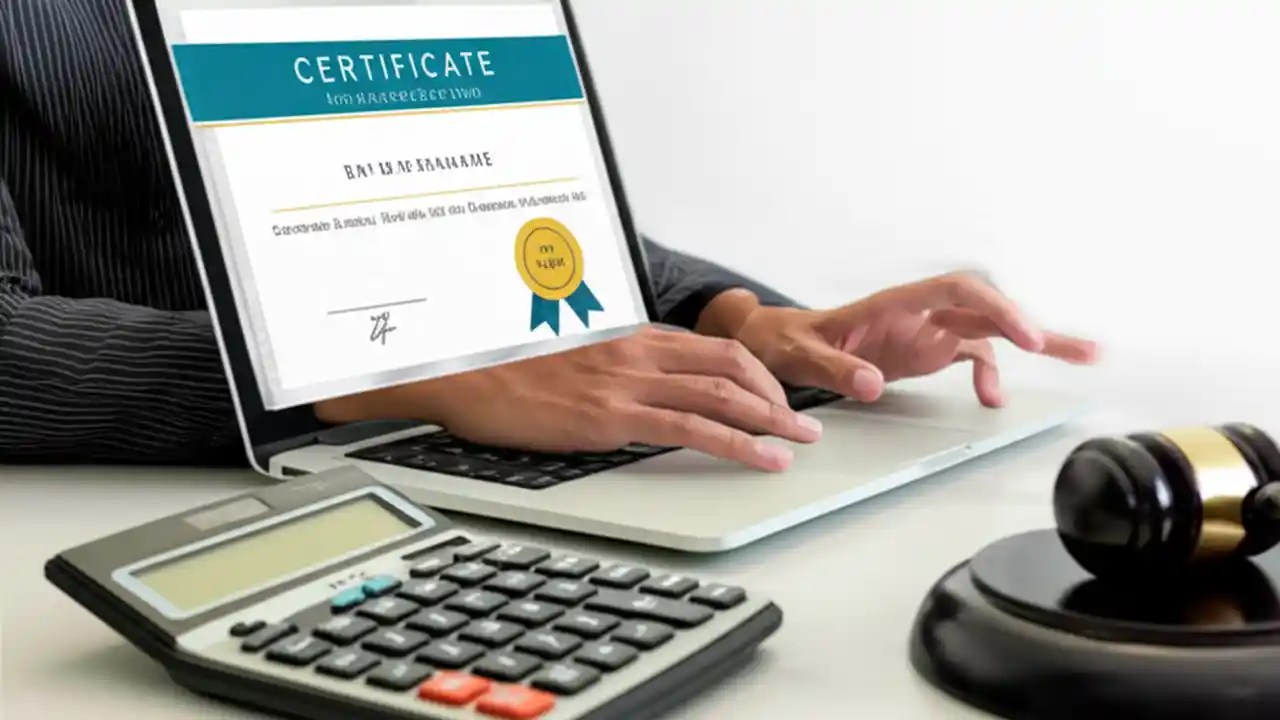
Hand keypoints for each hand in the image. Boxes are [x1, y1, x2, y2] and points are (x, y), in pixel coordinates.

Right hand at [315, 326, 822, 470]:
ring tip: (801, 442)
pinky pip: (690, 427)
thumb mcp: (577, 359)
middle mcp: (639, 351)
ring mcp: (628, 381)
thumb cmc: (512, 368)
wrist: (464, 370)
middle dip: (778, 396)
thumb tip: (646, 393)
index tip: (776, 399)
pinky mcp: (612, 414)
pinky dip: (738, 443)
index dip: (757, 374)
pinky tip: (762, 459)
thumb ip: (617, 369)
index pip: (715, 348)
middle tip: (805, 424)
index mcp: (633, 336)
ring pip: (722, 394)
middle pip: (732, 365)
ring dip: (772, 419)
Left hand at [701, 274, 1097, 406]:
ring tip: (1084, 356)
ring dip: (1034, 342)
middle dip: (1035, 324)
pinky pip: (972, 356)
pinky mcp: (926, 349)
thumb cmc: (787, 341)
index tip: (1023, 338)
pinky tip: (992, 401)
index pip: (958, 290)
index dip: (995, 308)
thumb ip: (834, 367)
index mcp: (894, 302)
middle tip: (1083, 351)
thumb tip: (871, 384)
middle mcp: (919, 311)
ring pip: (990, 330)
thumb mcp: (801, 354)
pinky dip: (990, 375)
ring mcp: (926, 329)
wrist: (775, 343)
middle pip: (988, 307)